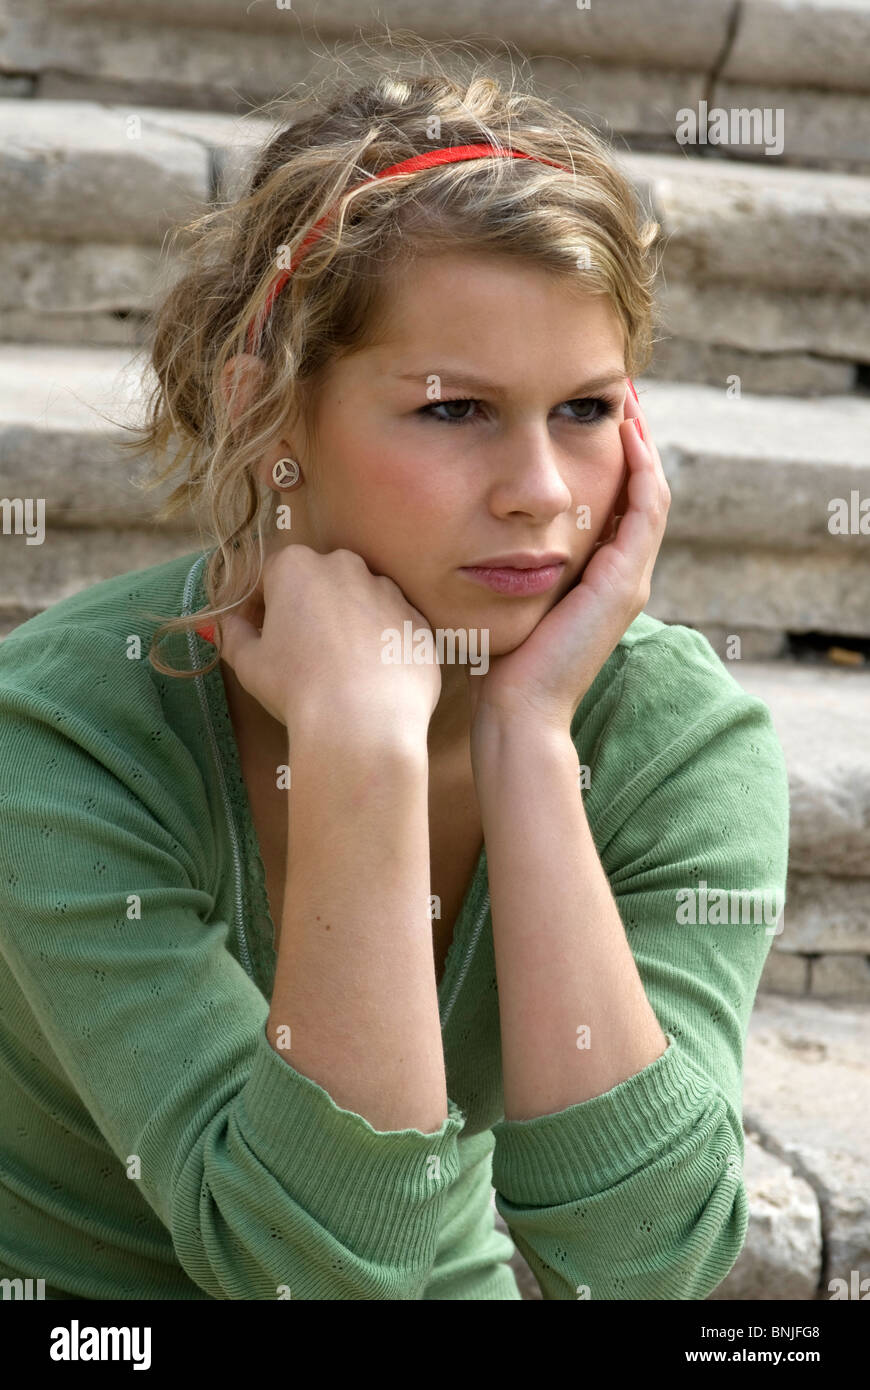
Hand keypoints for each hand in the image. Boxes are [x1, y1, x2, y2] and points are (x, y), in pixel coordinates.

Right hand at [217, 544, 441, 741]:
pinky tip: (373, 680)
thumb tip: (227, 624)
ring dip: (350, 624)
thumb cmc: (296, 686)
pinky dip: (384, 645)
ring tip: (343, 670)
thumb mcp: (249, 663)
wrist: (363, 723)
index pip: (271, 575)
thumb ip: (234, 635)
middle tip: (303, 653)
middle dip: (310, 608)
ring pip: (363, 601)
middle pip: (321, 581)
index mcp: (298, 566)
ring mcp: (391, 593)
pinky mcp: (420, 624)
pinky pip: (395, 629)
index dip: (261, 606)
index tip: (259, 635)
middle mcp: (348, 567)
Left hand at [466, 380, 670, 737]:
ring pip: (652, 494)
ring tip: (626, 398)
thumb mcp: (501, 599)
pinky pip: (646, 511)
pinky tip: (626, 433)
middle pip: (641, 491)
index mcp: (596, 581)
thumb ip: (501, 566)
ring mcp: (629, 580)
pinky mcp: (624, 583)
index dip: (607, 458)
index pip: (615, 504)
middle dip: (631, 440)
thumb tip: (465, 531)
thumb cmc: (497, 664)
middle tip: (617, 392)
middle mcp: (622, 577)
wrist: (517, 710)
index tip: (585, 415)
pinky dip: (641, 469)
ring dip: (642, 444)